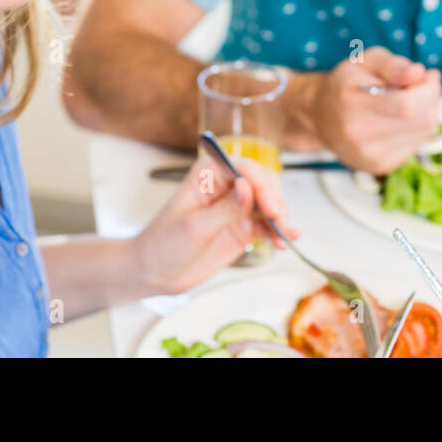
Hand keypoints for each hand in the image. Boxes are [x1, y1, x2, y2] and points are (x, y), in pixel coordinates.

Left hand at [132, 154, 297, 295]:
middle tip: (281, 221)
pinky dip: (277, 231)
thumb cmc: (164, 243)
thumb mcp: (194, 227)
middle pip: (262, 183)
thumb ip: (225, 208)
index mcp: (208, 173)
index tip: (271, 206)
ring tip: (287, 235)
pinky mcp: (242, 227)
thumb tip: (247, 186)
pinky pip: (266, 225)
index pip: (244, 168)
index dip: (262, 185)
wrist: (155, 273)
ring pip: (268, 203)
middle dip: (275, 200)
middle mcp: (225, 185)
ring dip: (281, 217)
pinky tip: (284, 241)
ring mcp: (235, 207)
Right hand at [310, 46, 441, 174]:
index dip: (428, 89)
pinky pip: (417, 145)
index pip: (406, 105)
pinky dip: (418, 128)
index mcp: (352, 104)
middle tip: (421, 85)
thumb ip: (393, 65)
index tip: (429, 74)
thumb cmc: (345, 84)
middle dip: (431, 98)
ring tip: (410, 101)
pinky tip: (402, 119)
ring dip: (427, 113)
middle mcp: (359, 135)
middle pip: (421, 121)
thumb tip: (418, 73)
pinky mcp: (380, 166)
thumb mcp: (364, 61)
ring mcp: (370, 155)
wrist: (320, 117)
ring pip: (425, 133)